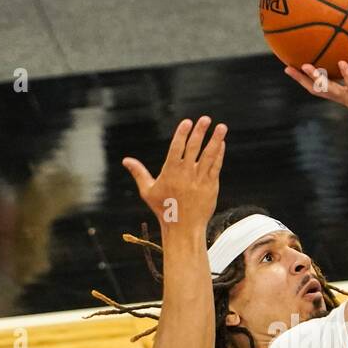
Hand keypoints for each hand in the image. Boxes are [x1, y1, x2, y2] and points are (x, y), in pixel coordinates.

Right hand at [122, 116, 227, 230]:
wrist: (183, 228)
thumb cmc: (163, 209)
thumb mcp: (148, 191)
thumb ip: (139, 173)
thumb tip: (125, 160)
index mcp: (170, 173)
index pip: (176, 148)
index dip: (182, 134)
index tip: (188, 122)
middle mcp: (186, 174)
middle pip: (194, 148)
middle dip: (200, 132)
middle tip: (206, 119)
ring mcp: (200, 180)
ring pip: (209, 156)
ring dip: (215, 140)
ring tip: (222, 127)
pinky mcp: (211, 186)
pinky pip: (216, 167)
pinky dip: (219, 154)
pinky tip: (221, 143)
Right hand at [283, 59, 347, 132]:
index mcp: (343, 96)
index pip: (319, 88)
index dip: (304, 80)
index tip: (291, 69)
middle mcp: (345, 97)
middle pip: (318, 89)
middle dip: (302, 80)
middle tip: (288, 68)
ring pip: (331, 88)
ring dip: (318, 78)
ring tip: (307, 66)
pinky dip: (347, 74)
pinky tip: (341, 63)